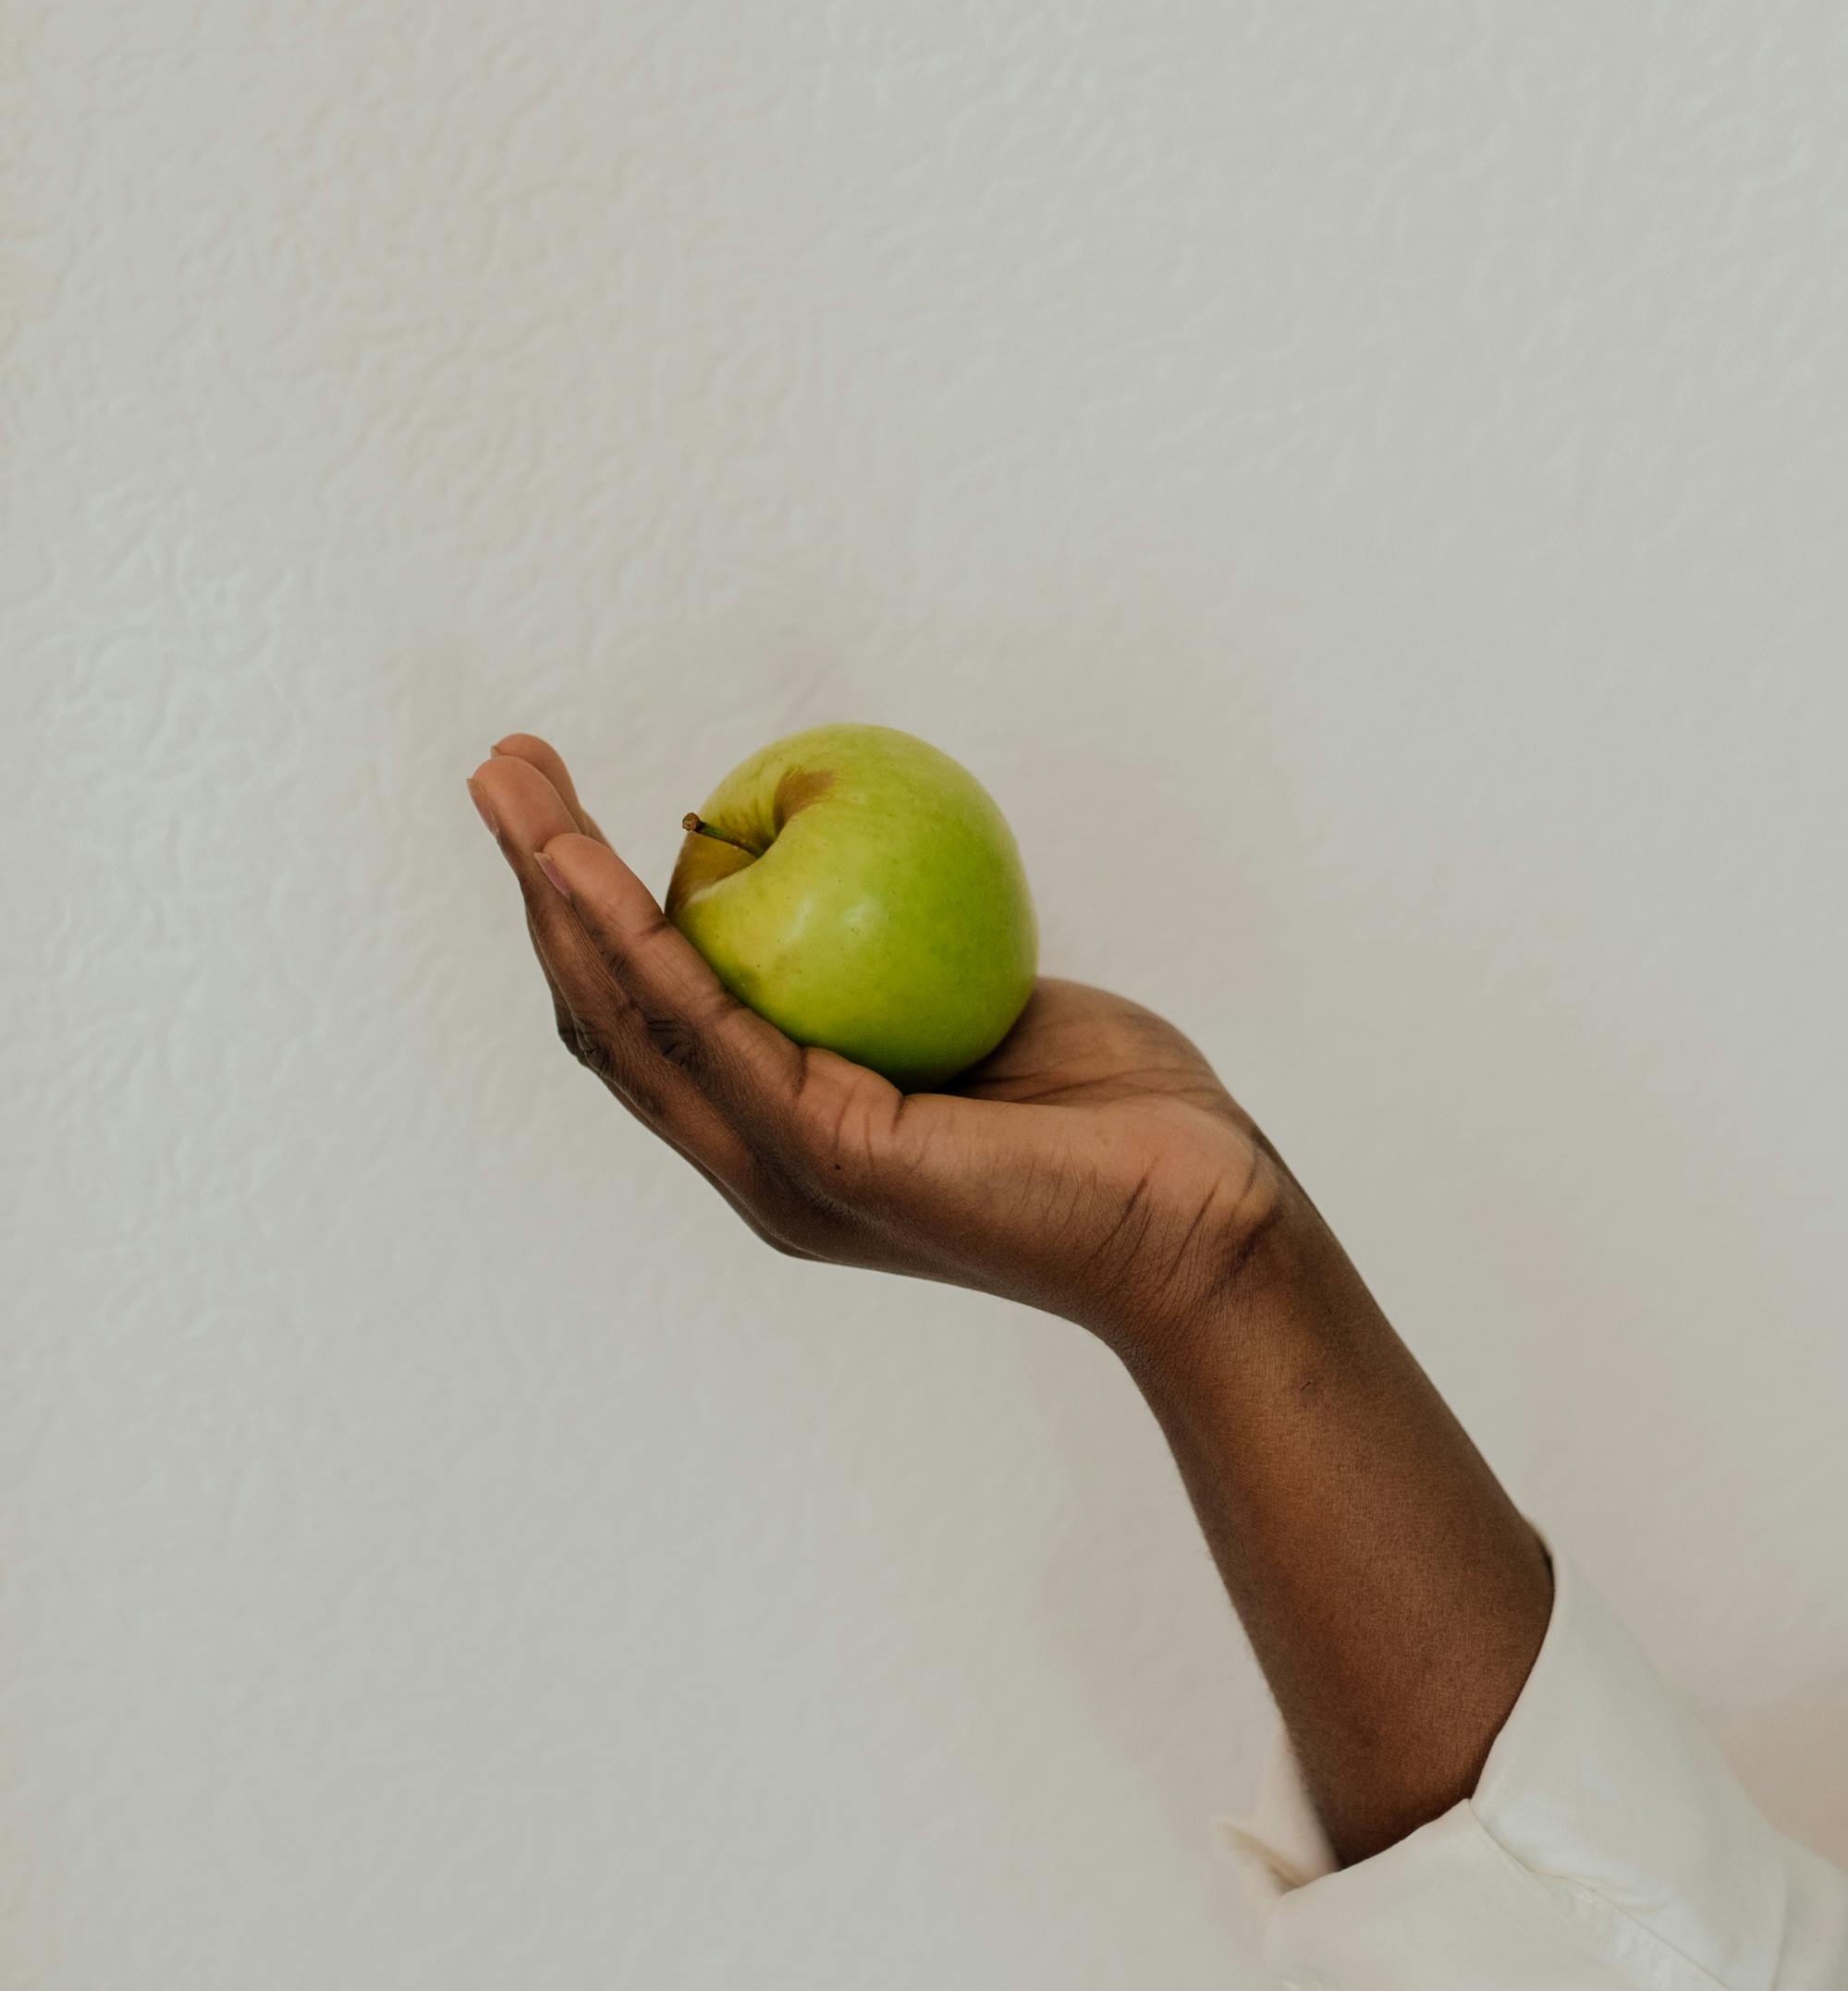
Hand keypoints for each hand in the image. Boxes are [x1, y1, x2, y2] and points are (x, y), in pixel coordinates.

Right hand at [468, 736, 1293, 1351]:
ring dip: (559, 896)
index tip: (555, 809)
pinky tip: (601, 867)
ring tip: (513, 791)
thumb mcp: (982, 1008)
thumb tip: (859, 856)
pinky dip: (642, 941)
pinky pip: (713, 1030)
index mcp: (783, 1136)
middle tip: (499, 769)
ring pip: (632, 1021)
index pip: (649, 1025)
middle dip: (540, 888)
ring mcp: (787, 1171)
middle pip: (607, 1018)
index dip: (586, 919)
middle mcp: (761, 1165)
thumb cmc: (1116, 1115)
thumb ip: (904, 959)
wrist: (1204, 1220)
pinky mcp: (833, 1159)